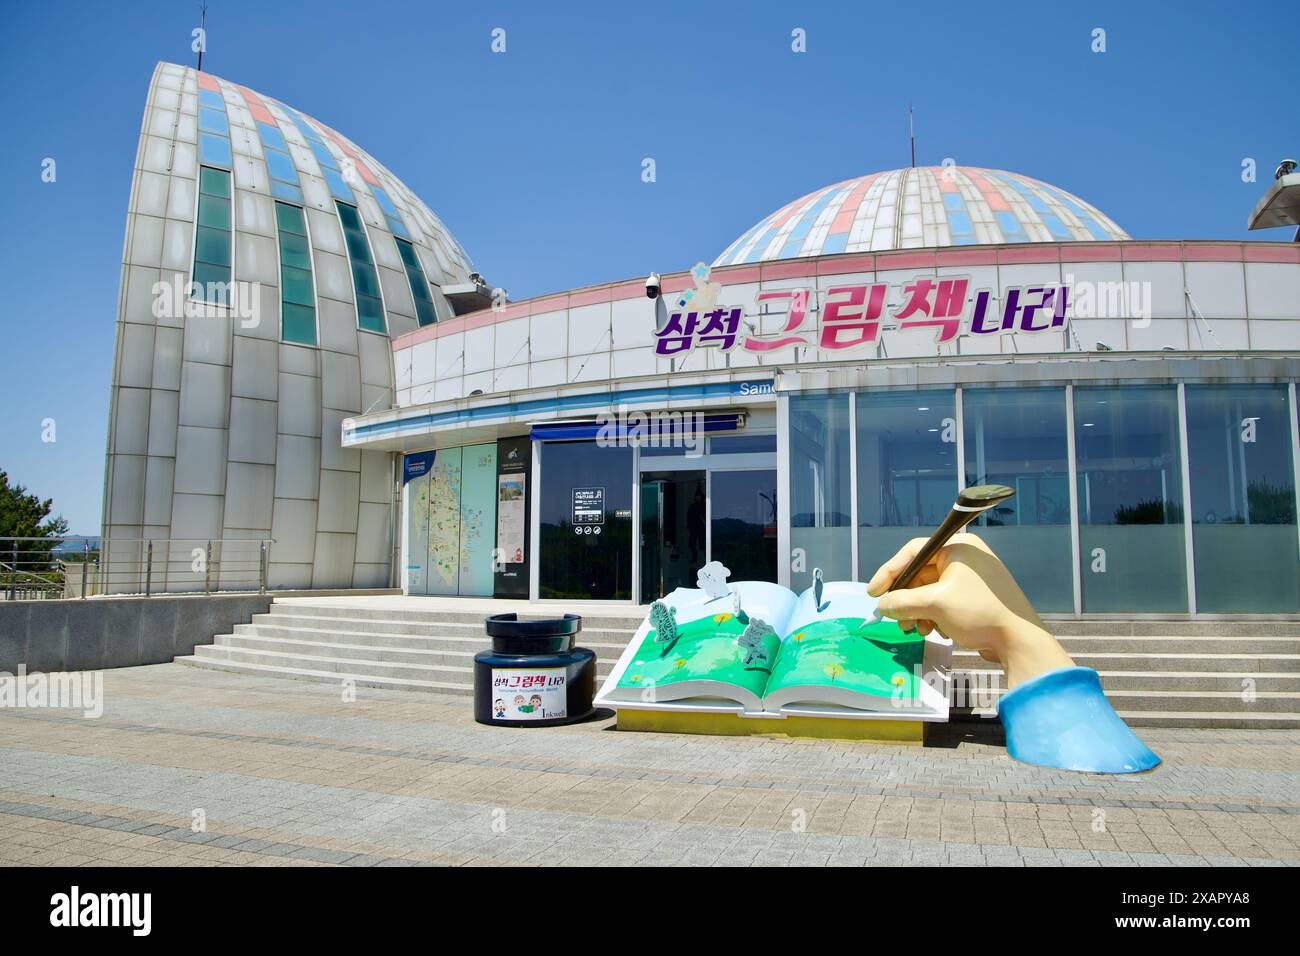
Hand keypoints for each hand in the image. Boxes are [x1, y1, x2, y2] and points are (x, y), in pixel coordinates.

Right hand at [866, 533, 1073, 688]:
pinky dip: (934, 615)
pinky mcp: (975, 598)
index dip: (890, 572)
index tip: (874, 593)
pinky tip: (935, 631)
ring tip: (915, 630)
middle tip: (893, 618)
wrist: (1019, 640)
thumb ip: (903, 602)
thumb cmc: (978, 612)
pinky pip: (944, 601)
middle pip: (921, 574)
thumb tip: (882, 606)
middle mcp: (964, 558)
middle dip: (906, 599)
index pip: (913, 552)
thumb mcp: (935, 604)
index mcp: (958, 548)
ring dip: (918, 611)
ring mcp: (971, 579)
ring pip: (931, 591)